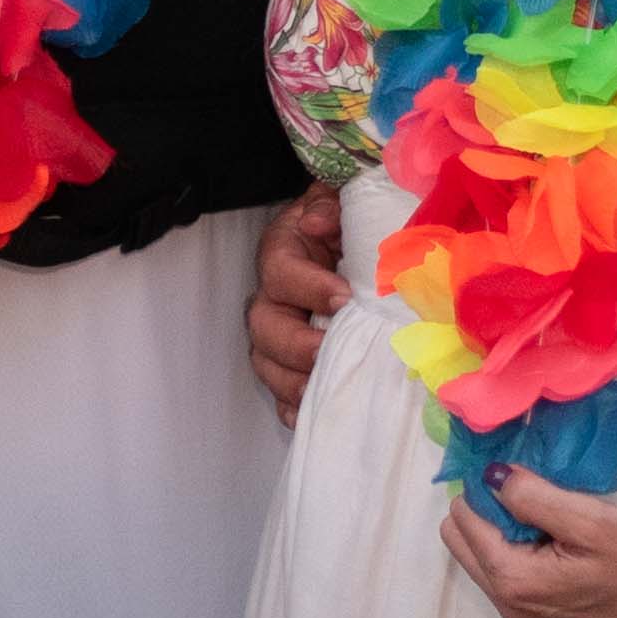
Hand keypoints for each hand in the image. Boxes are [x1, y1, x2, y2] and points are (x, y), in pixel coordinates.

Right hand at [244, 191, 346, 422]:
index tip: (344, 298)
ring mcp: (278, 334)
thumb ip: (329, 203)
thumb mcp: (339, 200)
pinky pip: (280, 393)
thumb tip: (318, 222)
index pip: (280, 271)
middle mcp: (273, 297)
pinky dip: (291, 409)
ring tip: (323, 389)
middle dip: (295, 345)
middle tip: (328, 351)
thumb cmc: (348, 223)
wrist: (352, 243)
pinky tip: (310, 416)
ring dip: (292, 382)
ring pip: (267, 363)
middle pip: (264, 327)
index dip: (308, 287)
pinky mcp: (291, 363)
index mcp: (284, 253)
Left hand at [441, 468, 616, 617]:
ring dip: (503, 526)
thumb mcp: (589, 518)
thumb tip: (489, 476)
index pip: (462, 520)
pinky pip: (507, 570)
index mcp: (513, 581)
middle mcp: (508, 604)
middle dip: (486, 507)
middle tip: (531, 487)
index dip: (485, 487)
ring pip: (482, 555)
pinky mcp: (542, 613)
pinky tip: (556, 532)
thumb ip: (530, 496)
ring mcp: (524, 614)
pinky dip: (519, 545)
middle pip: (462, 540)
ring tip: (548, 508)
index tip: (517, 469)